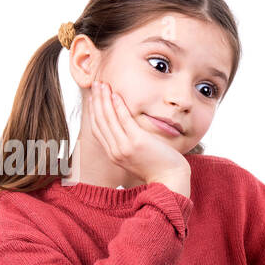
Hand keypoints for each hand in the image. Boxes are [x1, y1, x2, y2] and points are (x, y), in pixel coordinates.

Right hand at [85, 80, 191, 197]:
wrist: (170, 180)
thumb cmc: (158, 167)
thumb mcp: (137, 157)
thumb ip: (128, 145)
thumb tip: (128, 130)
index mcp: (114, 154)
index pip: (97, 129)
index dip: (94, 111)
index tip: (94, 97)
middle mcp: (115, 151)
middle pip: (100, 121)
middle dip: (96, 101)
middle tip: (96, 84)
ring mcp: (124, 147)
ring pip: (108, 118)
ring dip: (104, 99)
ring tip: (102, 84)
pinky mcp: (136, 142)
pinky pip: (123, 120)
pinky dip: (117, 106)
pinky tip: (116, 95)